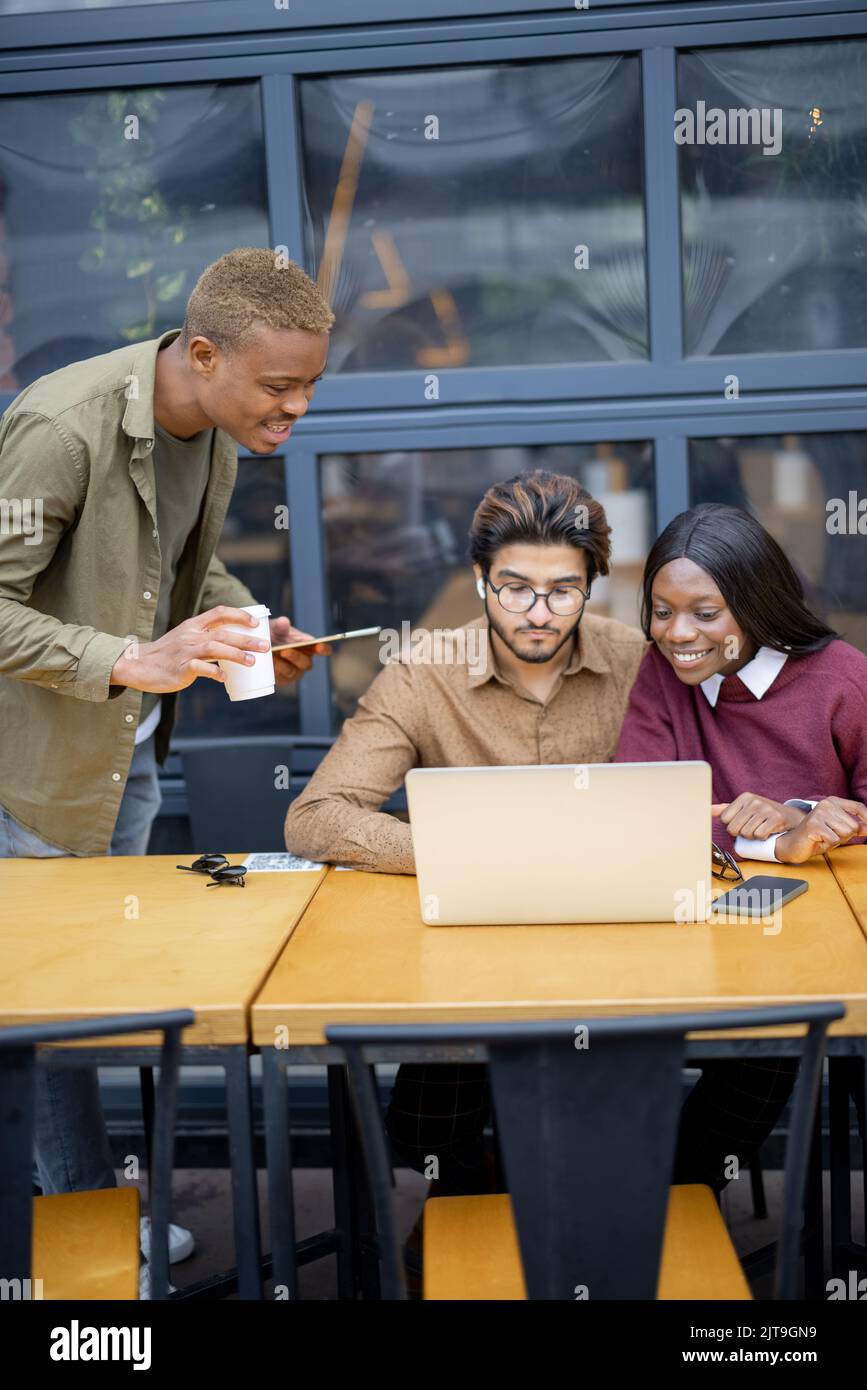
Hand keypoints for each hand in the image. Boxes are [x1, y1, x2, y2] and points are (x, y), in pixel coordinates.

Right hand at [109, 606, 269, 691]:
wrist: (138, 665)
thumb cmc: (166, 654)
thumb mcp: (184, 638)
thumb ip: (204, 637)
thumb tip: (231, 645)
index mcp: (193, 625)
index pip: (219, 613)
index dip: (240, 616)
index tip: (256, 623)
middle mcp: (191, 635)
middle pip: (223, 633)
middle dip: (247, 639)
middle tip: (265, 646)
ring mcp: (185, 651)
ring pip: (215, 648)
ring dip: (236, 654)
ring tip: (252, 661)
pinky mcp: (180, 668)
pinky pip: (201, 668)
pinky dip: (215, 672)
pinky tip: (224, 677)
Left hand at [268, 616, 331, 686]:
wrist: (259, 646)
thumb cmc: (274, 635)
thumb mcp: (276, 627)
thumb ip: (280, 625)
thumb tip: (284, 622)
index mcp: (309, 646)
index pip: (323, 649)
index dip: (324, 649)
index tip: (320, 646)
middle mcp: (304, 661)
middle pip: (306, 663)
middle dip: (296, 657)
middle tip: (284, 651)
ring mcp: (295, 672)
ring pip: (291, 672)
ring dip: (281, 665)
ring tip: (271, 657)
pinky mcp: (283, 680)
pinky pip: (280, 678)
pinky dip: (274, 671)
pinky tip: (267, 665)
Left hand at [711, 794, 806, 839]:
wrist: (791, 816)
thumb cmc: (763, 813)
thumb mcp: (745, 807)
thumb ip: (725, 809)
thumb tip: (707, 809)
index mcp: (744, 797)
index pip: (724, 819)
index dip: (732, 825)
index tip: (742, 822)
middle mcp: (754, 801)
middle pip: (733, 829)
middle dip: (741, 833)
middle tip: (751, 827)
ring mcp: (766, 809)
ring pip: (746, 834)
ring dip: (752, 836)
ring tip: (760, 828)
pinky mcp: (776, 819)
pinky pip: (759, 836)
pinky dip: (762, 838)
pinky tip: (767, 831)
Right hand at [774, 798, 866, 863]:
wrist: (792, 844)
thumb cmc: (816, 837)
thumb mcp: (838, 830)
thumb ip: (854, 826)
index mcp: (832, 802)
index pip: (859, 808)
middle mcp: (826, 804)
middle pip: (854, 825)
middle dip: (845, 836)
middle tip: (829, 836)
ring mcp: (819, 814)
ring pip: (846, 833)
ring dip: (836, 840)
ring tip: (823, 838)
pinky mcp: (814, 826)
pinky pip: (834, 840)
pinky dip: (828, 845)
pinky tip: (817, 841)